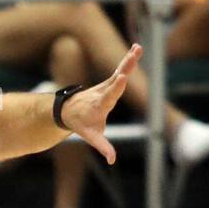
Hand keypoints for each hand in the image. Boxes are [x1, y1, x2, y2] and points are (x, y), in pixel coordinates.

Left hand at [59, 43, 141, 165]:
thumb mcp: (91, 136)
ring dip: (129, 59)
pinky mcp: (110, 81)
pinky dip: (129, 59)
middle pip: (115, 79)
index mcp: (100, 104)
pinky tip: (137, 47)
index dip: (116, 87)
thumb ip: (102, 146)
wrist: (69, 110)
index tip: (121, 77)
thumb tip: (112, 160)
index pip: (109, 95)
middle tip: (133, 55)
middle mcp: (103, 92)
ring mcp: (106, 85)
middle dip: (124, 68)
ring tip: (139, 47)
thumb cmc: (82, 124)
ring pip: (119, 70)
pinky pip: (121, 69)